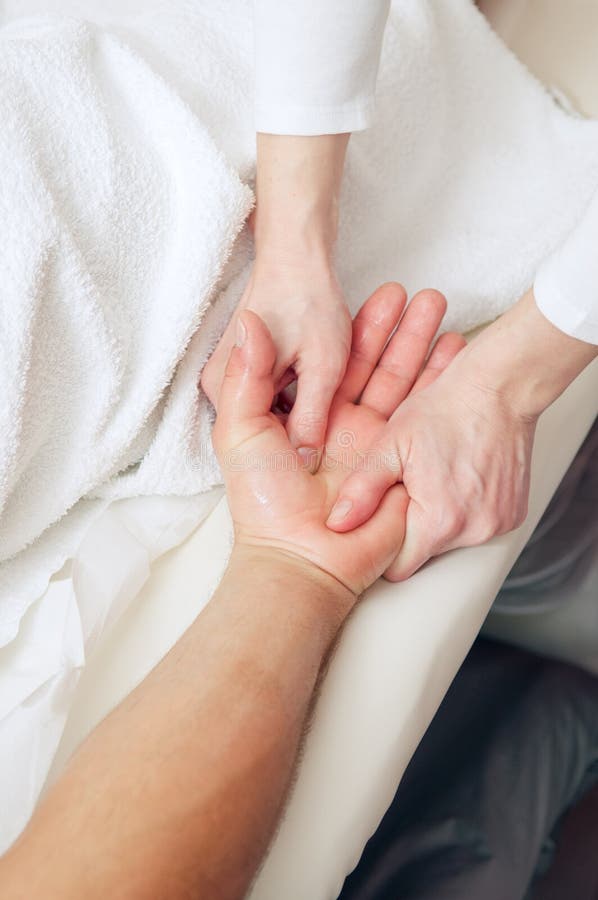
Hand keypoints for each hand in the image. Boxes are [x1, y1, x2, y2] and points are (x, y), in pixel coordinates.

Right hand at [201, 257, 351, 456]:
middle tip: (343, 431)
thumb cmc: (309, 300)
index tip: (336, 452)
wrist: (296, 254)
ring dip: (304, 410)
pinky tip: (324, 388)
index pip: (267, 442)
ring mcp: (231, 376)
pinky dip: (300, 393)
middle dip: (304, 428)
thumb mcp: (322, 367)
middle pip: (268, 428)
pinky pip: (275, 394)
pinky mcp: (245, 366)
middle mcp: (220, 388)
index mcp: (228, 391)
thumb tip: (307, 461)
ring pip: (275, 411)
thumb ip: (312, 417)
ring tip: (334, 406)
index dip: (303, 448)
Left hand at [212, 282, 464, 605]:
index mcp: (313, 417)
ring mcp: (381, 452)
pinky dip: (441, 390)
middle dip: (401, 331)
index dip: (364, 328)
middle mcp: (349, 431)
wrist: (300, 562)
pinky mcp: (406, 474)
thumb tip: (249, 322)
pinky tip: (458, 355)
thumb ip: (245, 377)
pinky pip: (425, 425)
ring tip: (444, 312)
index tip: (383, 293)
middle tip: (421, 294)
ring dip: (425, 352)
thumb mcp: (241, 432)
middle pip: (380, 370)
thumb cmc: (263, 502)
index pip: (342, 361)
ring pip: (406, 390)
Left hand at [326, 328, 537, 580]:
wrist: (499, 387)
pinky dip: (467, 509)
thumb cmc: (444, 409)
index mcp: (438, 521)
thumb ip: (362, 490)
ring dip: (440, 517)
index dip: (384, 544)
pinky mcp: (514, 515)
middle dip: (412, 526)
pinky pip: (478, 525)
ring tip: (436, 475)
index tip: (381, 517)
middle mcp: (473, 531)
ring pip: (452, 539)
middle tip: (410, 484)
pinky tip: (460, 476)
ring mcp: (498, 525)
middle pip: (426, 552)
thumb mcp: (390, 445)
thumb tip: (337, 525)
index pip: (399, 567)